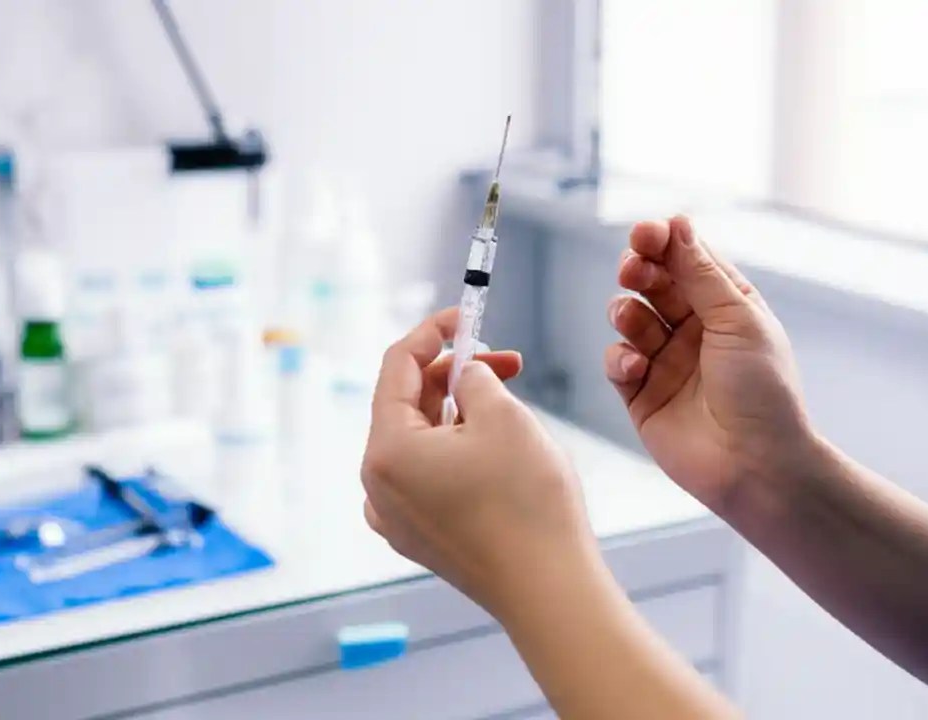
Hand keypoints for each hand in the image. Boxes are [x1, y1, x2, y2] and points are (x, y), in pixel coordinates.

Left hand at [362, 308, 599, 614]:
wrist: (549, 590)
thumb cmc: (527, 503)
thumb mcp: (503, 415)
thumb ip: (475, 377)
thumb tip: (466, 373)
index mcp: (386, 450)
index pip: (396, 367)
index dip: (432, 332)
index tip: (466, 316)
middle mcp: (377, 486)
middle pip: (407, 405)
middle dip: (454, 375)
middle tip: (507, 362)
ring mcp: (397, 517)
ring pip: (421, 441)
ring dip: (460, 413)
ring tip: (510, 409)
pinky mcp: (421, 538)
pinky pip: (429, 477)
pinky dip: (456, 451)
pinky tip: (496, 452)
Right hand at [605, 216, 816, 516]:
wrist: (756, 465)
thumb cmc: (763, 391)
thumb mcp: (738, 319)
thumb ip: (701, 273)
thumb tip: (677, 223)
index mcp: (726, 306)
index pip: (687, 260)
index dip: (664, 242)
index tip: (647, 233)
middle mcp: (694, 330)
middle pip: (653, 283)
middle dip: (639, 270)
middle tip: (633, 268)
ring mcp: (666, 362)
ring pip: (629, 318)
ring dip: (626, 311)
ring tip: (631, 319)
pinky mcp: (642, 395)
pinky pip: (617, 362)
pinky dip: (620, 358)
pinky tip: (636, 367)